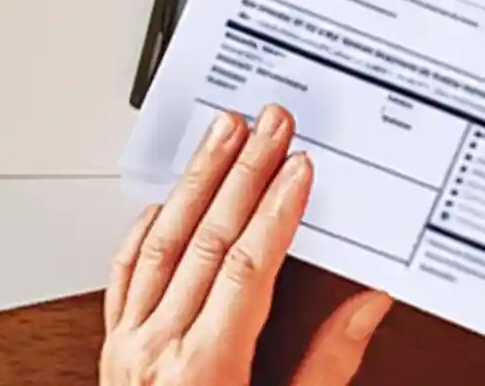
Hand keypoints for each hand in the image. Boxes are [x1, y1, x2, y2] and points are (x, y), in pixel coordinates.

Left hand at [101, 106, 393, 384]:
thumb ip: (329, 363)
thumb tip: (367, 304)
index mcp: (208, 367)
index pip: (247, 265)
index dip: (277, 209)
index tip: (299, 167)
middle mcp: (162, 348)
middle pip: (207, 237)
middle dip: (244, 171)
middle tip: (270, 123)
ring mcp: (132, 346)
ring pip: (164, 241)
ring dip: (197, 181)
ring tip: (221, 134)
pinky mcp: (117, 349)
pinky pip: (125, 275)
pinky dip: (145, 230)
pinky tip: (165, 200)